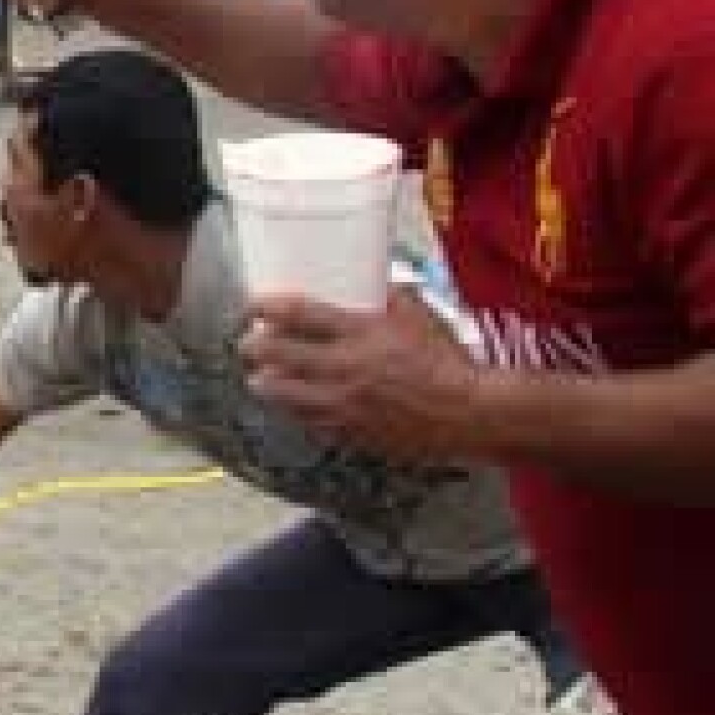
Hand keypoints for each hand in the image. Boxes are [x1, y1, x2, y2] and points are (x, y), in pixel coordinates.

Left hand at [239, 289, 486, 462]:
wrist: (468, 414)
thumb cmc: (445, 362)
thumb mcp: (418, 316)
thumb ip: (387, 297)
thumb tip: (369, 282)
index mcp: (361, 334)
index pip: (297, 314)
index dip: (265, 307)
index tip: (252, 305)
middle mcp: (344, 368)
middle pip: (275, 355)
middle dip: (251, 347)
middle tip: (247, 343)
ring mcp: (342, 404)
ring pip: (281, 394)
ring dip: (264, 383)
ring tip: (260, 377)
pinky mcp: (347, 432)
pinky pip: (305, 421)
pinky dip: (294, 411)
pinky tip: (292, 404)